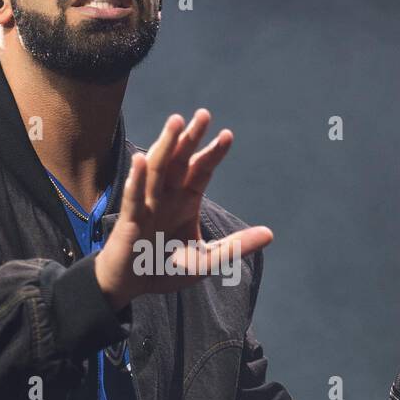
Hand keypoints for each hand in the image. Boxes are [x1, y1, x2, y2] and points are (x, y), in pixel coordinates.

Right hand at [94, 109, 273, 310]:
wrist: (131, 286)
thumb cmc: (165, 268)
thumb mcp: (206, 260)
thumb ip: (235, 247)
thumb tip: (270, 233)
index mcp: (185, 201)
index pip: (201, 170)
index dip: (214, 152)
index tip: (228, 135)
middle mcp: (167, 196)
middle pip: (180, 161)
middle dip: (191, 138)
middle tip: (203, 114)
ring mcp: (147, 205)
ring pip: (156, 169)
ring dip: (166, 145)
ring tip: (175, 122)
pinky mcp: (130, 220)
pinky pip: (133, 197)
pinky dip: (136, 179)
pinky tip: (140, 160)